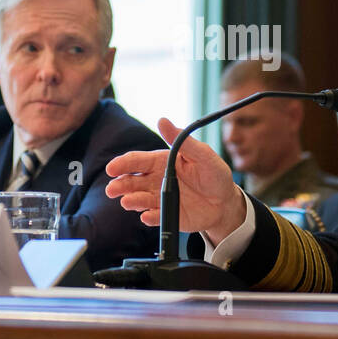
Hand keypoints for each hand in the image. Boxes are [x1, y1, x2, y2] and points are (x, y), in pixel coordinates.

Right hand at [105, 118, 245, 243]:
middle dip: (119, 185)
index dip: (123, 164)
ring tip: (128, 202)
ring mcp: (161, 199)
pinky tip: (147, 216)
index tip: (112, 168)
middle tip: (112, 189)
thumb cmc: (214, 174)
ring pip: (139, 200)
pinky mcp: (168, 215)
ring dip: (131, 201)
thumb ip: (182, 140)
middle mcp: (157, 180)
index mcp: (162, 162)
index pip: (138, 161)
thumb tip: (163, 121)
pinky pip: (155, 217)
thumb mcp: (202, 155)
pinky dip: (149, 217)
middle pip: (132, 182)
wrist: (225, 202)